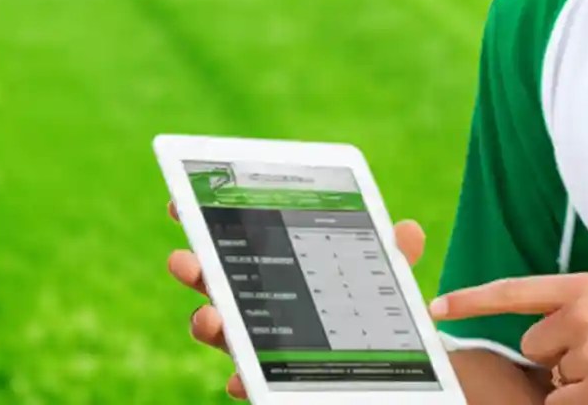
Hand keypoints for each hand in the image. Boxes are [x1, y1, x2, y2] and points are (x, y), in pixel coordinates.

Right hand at [167, 200, 426, 399]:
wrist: (385, 373)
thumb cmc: (370, 315)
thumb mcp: (383, 281)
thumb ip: (393, 256)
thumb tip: (407, 229)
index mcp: (275, 271)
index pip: (233, 243)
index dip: (203, 224)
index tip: (179, 204)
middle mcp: (259, 308)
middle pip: (216, 287)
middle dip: (196, 272)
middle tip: (183, 259)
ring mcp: (261, 346)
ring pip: (224, 334)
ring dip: (207, 324)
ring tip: (208, 318)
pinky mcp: (272, 381)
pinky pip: (250, 383)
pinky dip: (243, 381)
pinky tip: (240, 380)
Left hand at [431, 273, 587, 403]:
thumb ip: (573, 311)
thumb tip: (535, 340)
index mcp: (584, 287)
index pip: (515, 291)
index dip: (472, 299)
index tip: (438, 307)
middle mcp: (583, 314)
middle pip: (533, 346)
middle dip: (559, 359)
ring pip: (552, 380)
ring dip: (578, 385)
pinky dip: (584, 404)